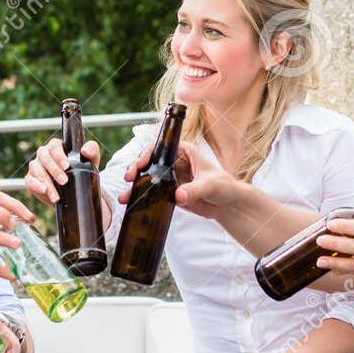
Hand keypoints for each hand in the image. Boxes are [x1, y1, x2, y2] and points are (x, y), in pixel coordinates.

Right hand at [26, 138, 111, 225]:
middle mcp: (43, 154)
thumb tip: (85, 151)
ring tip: (56, 195)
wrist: (74, 189)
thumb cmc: (82, 170)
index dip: (59, 156)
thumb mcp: (91, 160)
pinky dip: (35, 186)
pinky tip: (44, 191)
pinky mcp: (31, 179)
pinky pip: (29, 181)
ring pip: (36, 170)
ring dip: (46, 183)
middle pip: (44, 157)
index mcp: (56, 147)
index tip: (67, 166)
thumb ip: (92, 151)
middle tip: (64, 181)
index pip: (54, 147)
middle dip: (54, 170)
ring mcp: (35, 166)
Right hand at [119, 140, 238, 217]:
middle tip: (129, 178)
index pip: (162, 146)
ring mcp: (170, 178)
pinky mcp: (169, 192)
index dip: (148, 153)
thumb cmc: (225, 187)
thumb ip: (194, 190)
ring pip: (148, 178)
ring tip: (124, 197)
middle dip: (136, 169)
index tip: (141, 164)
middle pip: (150, 161)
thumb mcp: (210, 186)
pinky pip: (152, 193)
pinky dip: (141, 197)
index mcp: (184, 152)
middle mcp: (174, 162)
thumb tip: (178, 196)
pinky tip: (131, 204)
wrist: (228, 206)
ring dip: (135, 186)